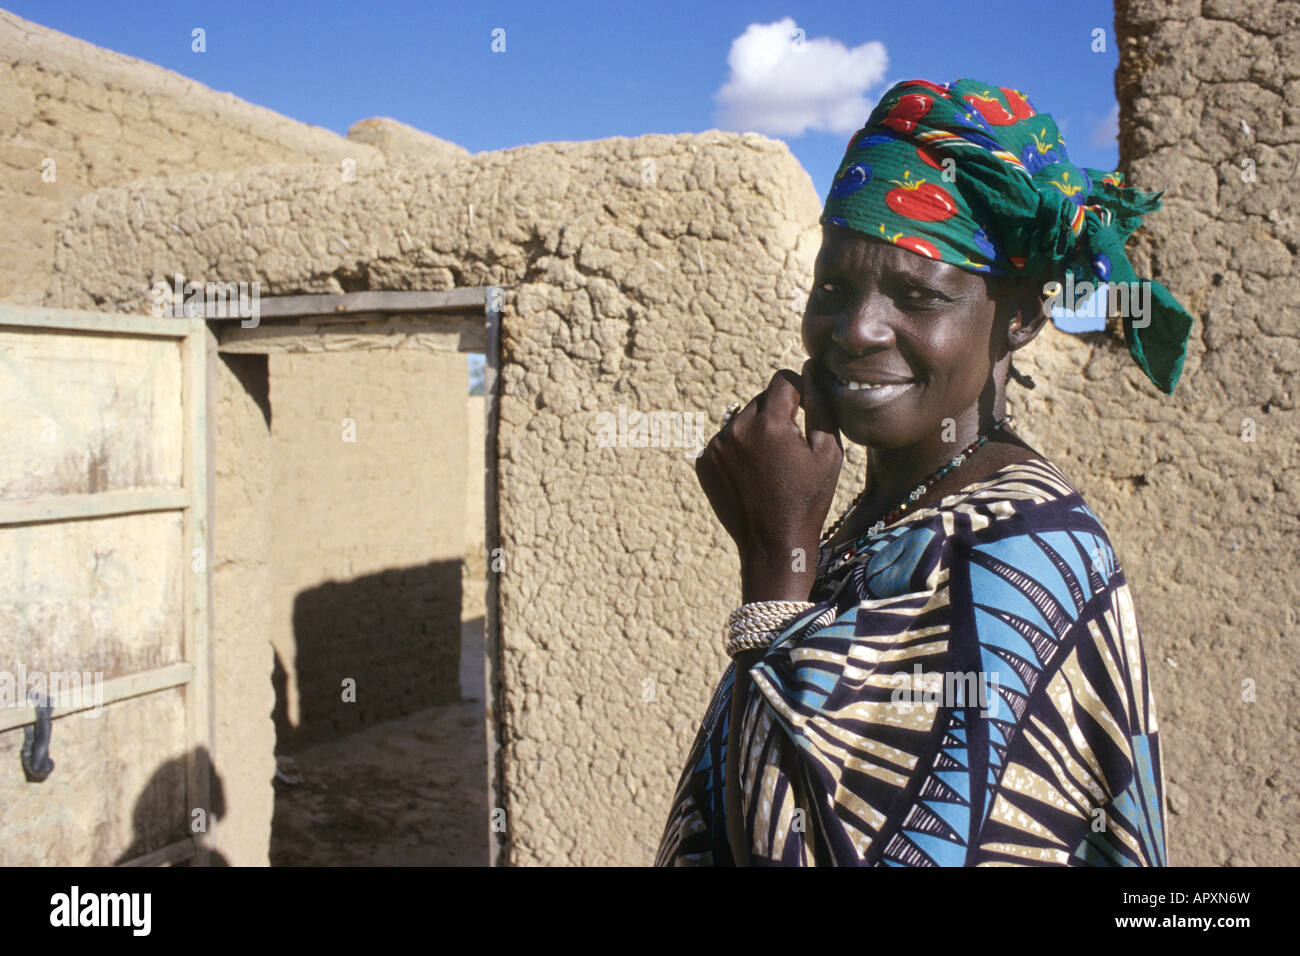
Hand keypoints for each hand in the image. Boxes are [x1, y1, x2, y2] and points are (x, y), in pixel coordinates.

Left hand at [696, 359, 842, 600]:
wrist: (772, 544)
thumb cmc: (808, 499)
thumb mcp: (827, 452)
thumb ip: (820, 404)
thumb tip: (808, 368)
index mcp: (769, 423)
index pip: (783, 379)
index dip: (799, 392)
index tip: (805, 414)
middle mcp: (736, 428)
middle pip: (761, 399)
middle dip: (777, 415)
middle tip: (789, 451)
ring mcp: (715, 446)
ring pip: (742, 420)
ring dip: (756, 432)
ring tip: (770, 467)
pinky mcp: (702, 461)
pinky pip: (725, 440)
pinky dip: (738, 450)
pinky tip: (752, 476)